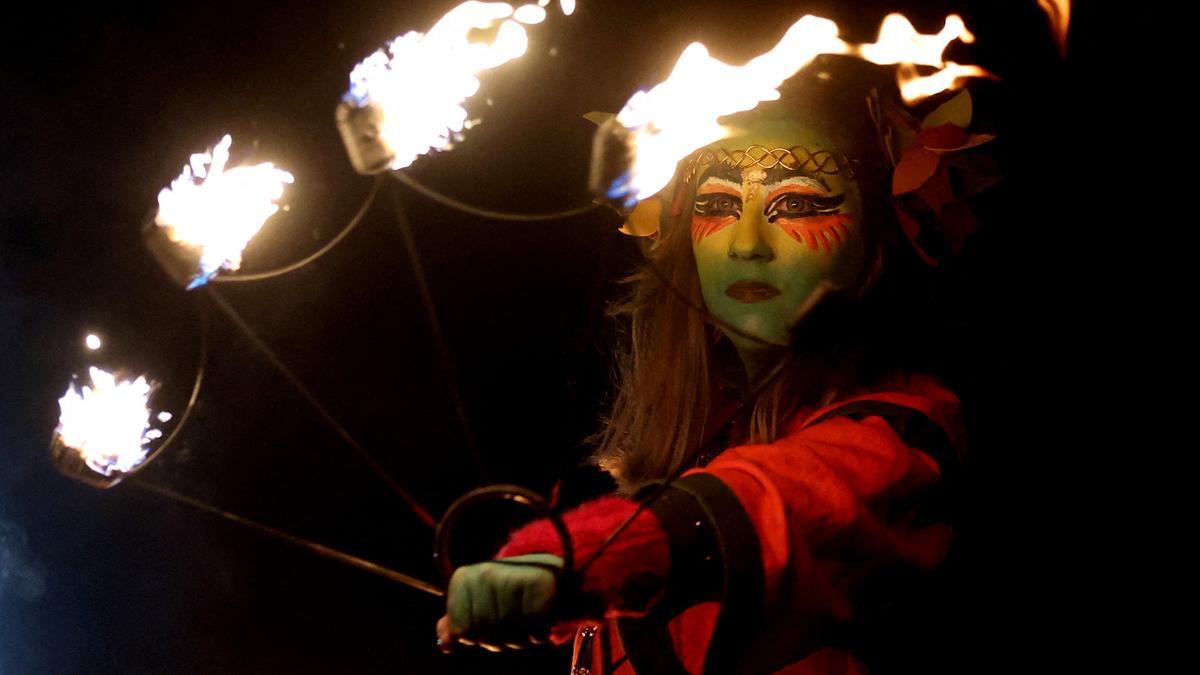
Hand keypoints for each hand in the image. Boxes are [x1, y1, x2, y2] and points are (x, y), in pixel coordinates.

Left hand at [436, 553, 562, 651]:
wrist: (548, 571)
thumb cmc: (507, 593)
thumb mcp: (477, 604)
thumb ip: (458, 623)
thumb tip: (445, 645)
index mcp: (463, 579)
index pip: (461, 631)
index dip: (476, 635)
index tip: (489, 619)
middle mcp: (484, 574)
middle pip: (485, 635)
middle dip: (499, 640)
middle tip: (511, 624)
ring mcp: (510, 578)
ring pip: (509, 636)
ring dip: (520, 639)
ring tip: (525, 622)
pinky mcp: (537, 587)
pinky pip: (533, 632)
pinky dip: (538, 635)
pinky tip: (539, 620)